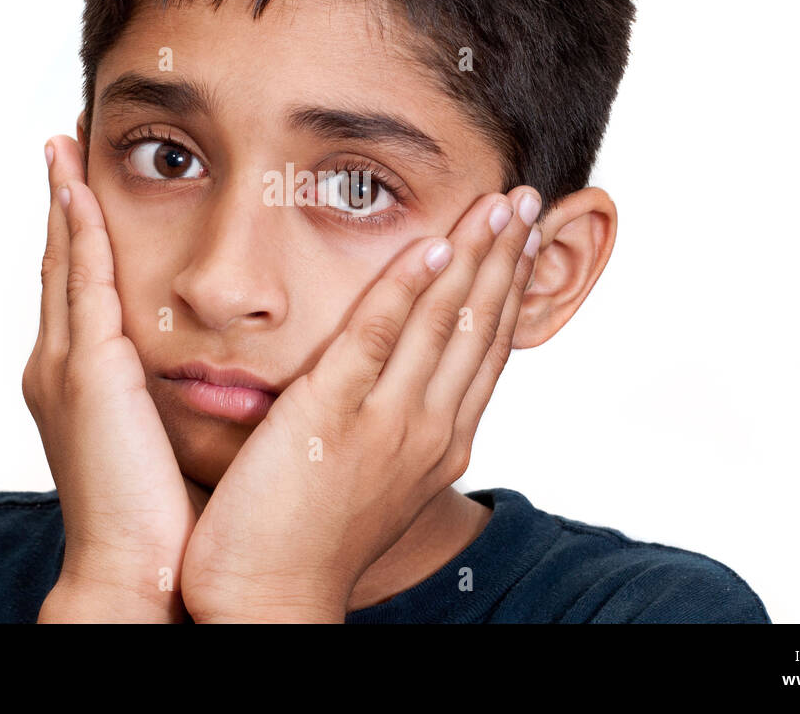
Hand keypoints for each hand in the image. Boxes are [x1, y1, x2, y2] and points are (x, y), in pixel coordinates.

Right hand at [24, 134, 207, 622]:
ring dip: (64, 201)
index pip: (83, 291)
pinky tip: (78, 186)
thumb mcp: (166, 439)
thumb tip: (218, 370)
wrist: (136, 576)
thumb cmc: (162, 518)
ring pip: (64, 262)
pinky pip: (82, 283)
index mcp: (86, 384)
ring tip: (62, 146)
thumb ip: (173, 395)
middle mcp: (64, 367)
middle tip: (63, 146)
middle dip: (62, 205)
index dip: (81, 237)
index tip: (86, 188)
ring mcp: (67, 368)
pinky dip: (77, 231)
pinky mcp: (86, 374)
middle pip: (62, 264)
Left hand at [179, 186, 542, 621]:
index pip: (485, 351)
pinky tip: (434, 245)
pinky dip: (409, 287)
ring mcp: (385, 423)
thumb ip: (390, 426)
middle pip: (479, 326)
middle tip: (529, 200)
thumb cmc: (307, 540)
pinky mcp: (332, 416)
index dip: (507, 292)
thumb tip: (397, 386)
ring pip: (444, 322)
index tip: (522, 243)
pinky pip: (379, 336)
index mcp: (439, 444)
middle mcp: (428, 430)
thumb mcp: (371, 478)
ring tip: (501, 203)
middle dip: (506, 258)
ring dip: (476, 255)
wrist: (270, 599)